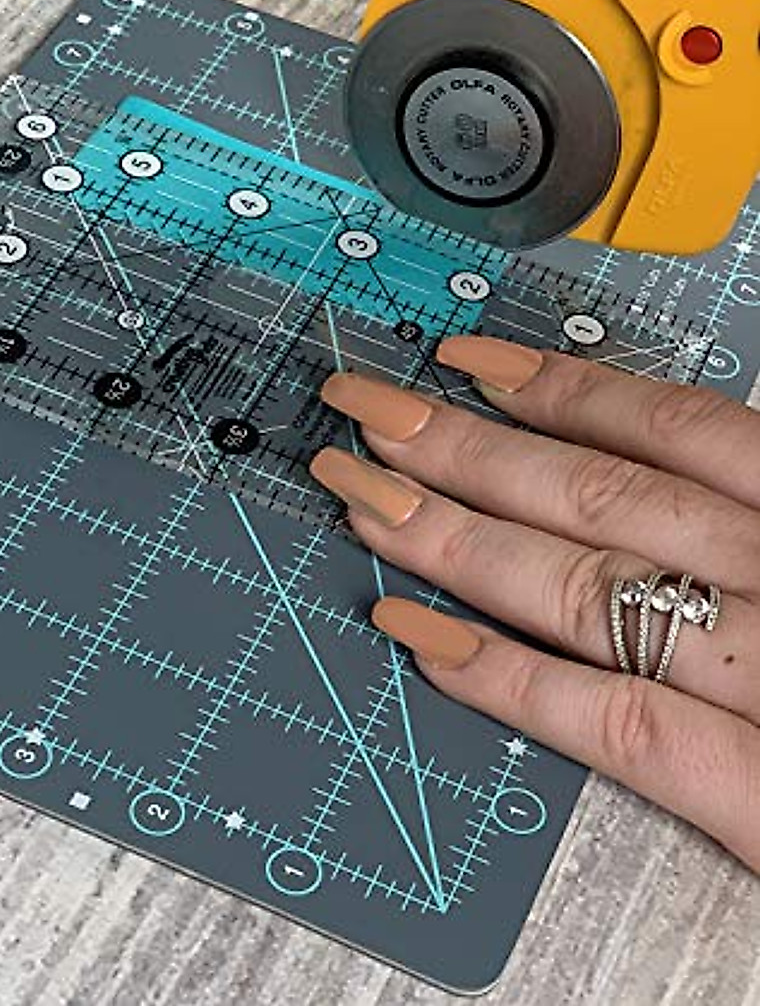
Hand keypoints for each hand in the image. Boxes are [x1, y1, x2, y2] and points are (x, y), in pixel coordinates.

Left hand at [309, 340, 759, 870]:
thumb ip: (753, 512)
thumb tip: (658, 464)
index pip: (676, 429)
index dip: (557, 387)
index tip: (465, 359)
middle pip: (600, 493)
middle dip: (462, 446)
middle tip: (364, 408)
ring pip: (590, 585)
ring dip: (455, 537)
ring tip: (363, 497)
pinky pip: (623, 723)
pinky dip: (510, 679)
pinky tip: (421, 639)